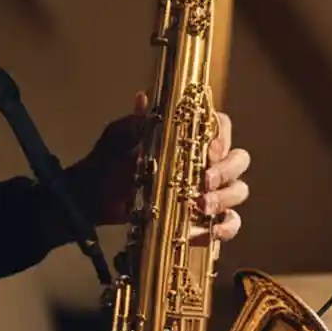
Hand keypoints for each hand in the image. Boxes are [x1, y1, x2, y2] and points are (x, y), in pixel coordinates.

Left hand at [66, 93, 249, 241]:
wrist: (93, 199)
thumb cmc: (107, 163)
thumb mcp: (118, 138)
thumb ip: (135, 122)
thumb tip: (144, 99)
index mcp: (190, 138)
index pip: (222, 127)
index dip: (223, 137)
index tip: (209, 151)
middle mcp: (206, 162)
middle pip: (238, 160)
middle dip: (227, 171)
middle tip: (204, 182)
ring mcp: (208, 192)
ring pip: (238, 190)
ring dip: (225, 198)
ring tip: (201, 206)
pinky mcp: (203, 220)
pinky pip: (230, 223)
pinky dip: (226, 227)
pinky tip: (210, 231)